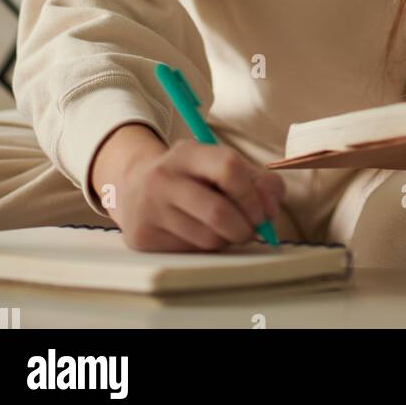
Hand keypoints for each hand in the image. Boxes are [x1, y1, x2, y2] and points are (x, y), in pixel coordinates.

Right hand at [94, 136, 286, 251]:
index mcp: (188, 152)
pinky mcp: (143, 237)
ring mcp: (150, 209)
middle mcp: (164, 178)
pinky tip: (198, 234)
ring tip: (224, 230)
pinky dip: (205, 249)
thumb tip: (271, 207)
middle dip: (245, 227)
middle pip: (219, 212)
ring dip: (227, 240)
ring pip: (207, 238)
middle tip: (250, 230)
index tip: (262, 211)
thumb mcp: (220, 164)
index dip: (253, 194)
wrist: (134, 186)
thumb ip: (257, 179)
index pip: (229, 167)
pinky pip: (190, 252)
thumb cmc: (192, 177)